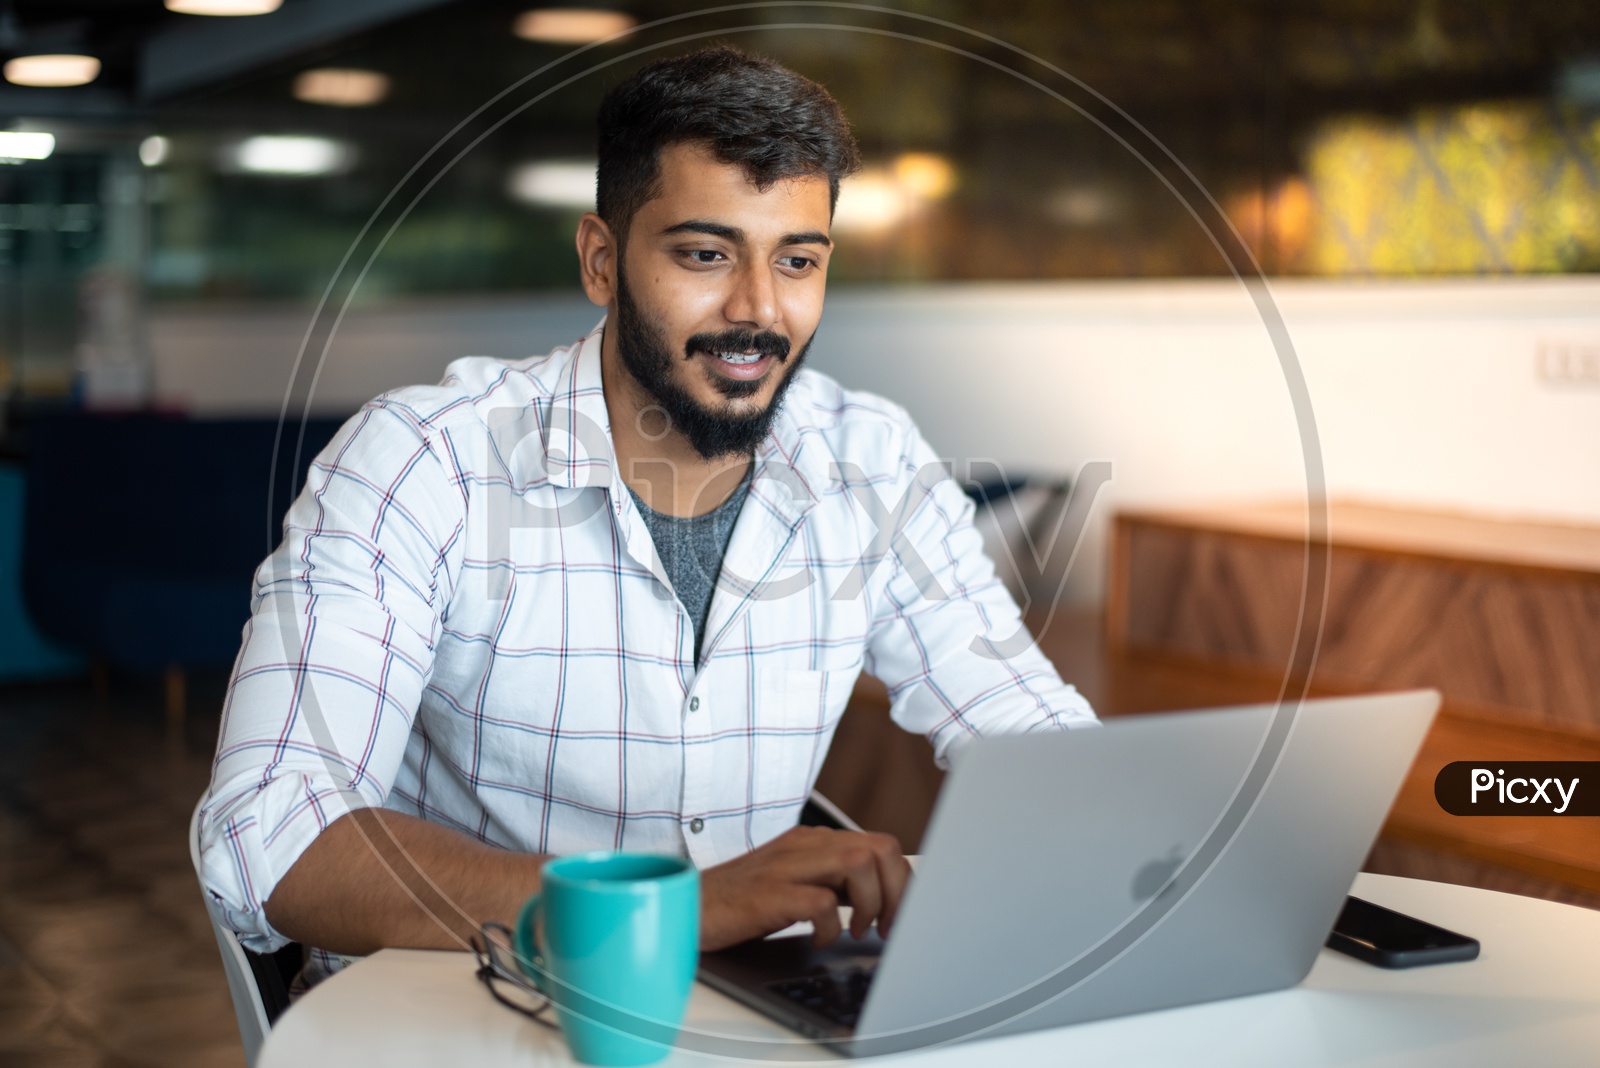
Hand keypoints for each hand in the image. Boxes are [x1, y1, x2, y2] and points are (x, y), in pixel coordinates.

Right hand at [699, 825, 909, 951]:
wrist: (689, 907)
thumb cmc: (742, 901)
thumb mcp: (798, 883)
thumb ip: (837, 884)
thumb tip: (884, 902)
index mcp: (815, 841)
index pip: (881, 845)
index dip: (901, 882)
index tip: (899, 915)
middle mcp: (805, 846)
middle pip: (879, 849)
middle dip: (895, 892)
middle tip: (885, 926)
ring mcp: (786, 866)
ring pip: (858, 864)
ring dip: (870, 904)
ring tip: (857, 930)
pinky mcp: (769, 893)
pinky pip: (821, 902)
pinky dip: (830, 927)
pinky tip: (817, 939)